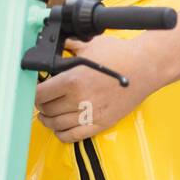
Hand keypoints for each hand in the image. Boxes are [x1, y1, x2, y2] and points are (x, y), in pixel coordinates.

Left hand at [33, 35, 156, 141]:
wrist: (145, 67)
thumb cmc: (119, 54)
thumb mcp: (90, 45)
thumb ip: (69, 46)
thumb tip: (57, 44)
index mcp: (72, 80)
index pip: (40, 94)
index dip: (34, 92)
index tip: (36, 90)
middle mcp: (79, 100)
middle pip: (47, 110)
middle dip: (41, 105)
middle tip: (42, 100)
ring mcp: (90, 114)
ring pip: (57, 125)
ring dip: (48, 120)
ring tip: (47, 114)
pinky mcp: (100, 124)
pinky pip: (72, 136)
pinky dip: (61, 134)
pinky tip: (60, 127)